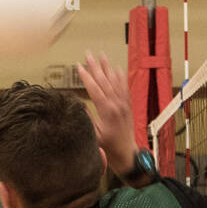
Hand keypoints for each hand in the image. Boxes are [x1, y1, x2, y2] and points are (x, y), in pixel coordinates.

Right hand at [78, 52, 136, 167]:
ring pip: (115, 82)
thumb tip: (79, 104)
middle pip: (104, 81)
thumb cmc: (108, 147)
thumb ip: (87, 119)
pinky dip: (120, 77)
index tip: (79, 66)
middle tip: (88, 54)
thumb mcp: (93, 135)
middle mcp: (117, 104)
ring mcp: (123, 104)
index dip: (86, 76)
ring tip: (101, 56)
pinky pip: (124, 88)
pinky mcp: (127, 106)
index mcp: (107, 111)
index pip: (95, 89)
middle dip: (95, 66)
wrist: (126, 154)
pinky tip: (117, 68)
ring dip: (107, 68)